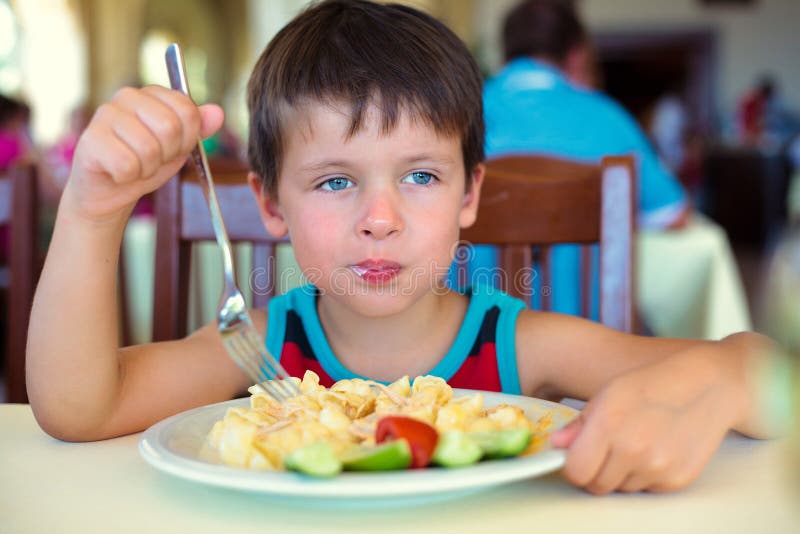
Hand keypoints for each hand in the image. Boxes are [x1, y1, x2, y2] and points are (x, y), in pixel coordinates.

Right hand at [63, 85, 223, 222]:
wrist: (109, 190)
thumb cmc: (145, 164)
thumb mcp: (179, 146)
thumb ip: (198, 129)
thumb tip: (218, 112)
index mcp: (152, 94)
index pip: (188, 111)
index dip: (187, 139)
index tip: (173, 148)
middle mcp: (127, 96)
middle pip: (170, 128)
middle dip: (167, 154)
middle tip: (152, 159)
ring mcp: (105, 114)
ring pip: (149, 149)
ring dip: (147, 168)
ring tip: (134, 165)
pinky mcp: (90, 139)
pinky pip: (127, 165)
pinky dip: (128, 177)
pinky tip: (117, 172)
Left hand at [550, 351, 739, 493]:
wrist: (709, 386)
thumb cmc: (655, 384)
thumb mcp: (610, 392)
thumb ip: (580, 423)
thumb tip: (558, 445)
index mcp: (609, 423)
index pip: (576, 471)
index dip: (573, 466)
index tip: (577, 457)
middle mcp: (632, 449)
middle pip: (597, 485)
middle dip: (596, 471)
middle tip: (606, 451)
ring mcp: (657, 467)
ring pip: (621, 489)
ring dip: (621, 473)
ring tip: (635, 444)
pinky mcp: (677, 480)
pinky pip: (646, 489)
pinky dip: (645, 475)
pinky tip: (656, 449)